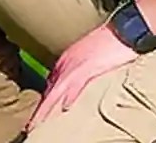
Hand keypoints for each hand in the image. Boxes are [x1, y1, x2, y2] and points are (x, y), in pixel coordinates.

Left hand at [23, 24, 137, 132]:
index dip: (43, 103)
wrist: (124, 29)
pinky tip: (64, 108)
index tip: (36, 117)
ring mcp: (77, 64)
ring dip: (46, 110)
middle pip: (49, 92)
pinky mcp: (90, 66)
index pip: (50, 86)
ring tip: (37, 125)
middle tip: (30, 127)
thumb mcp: (89, 58)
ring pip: (56, 92)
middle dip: (39, 111)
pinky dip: (70, 97)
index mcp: (66, 60)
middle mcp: (67, 63)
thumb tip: (75, 87)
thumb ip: (80, 71)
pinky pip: (76, 84)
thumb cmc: (111, 44)